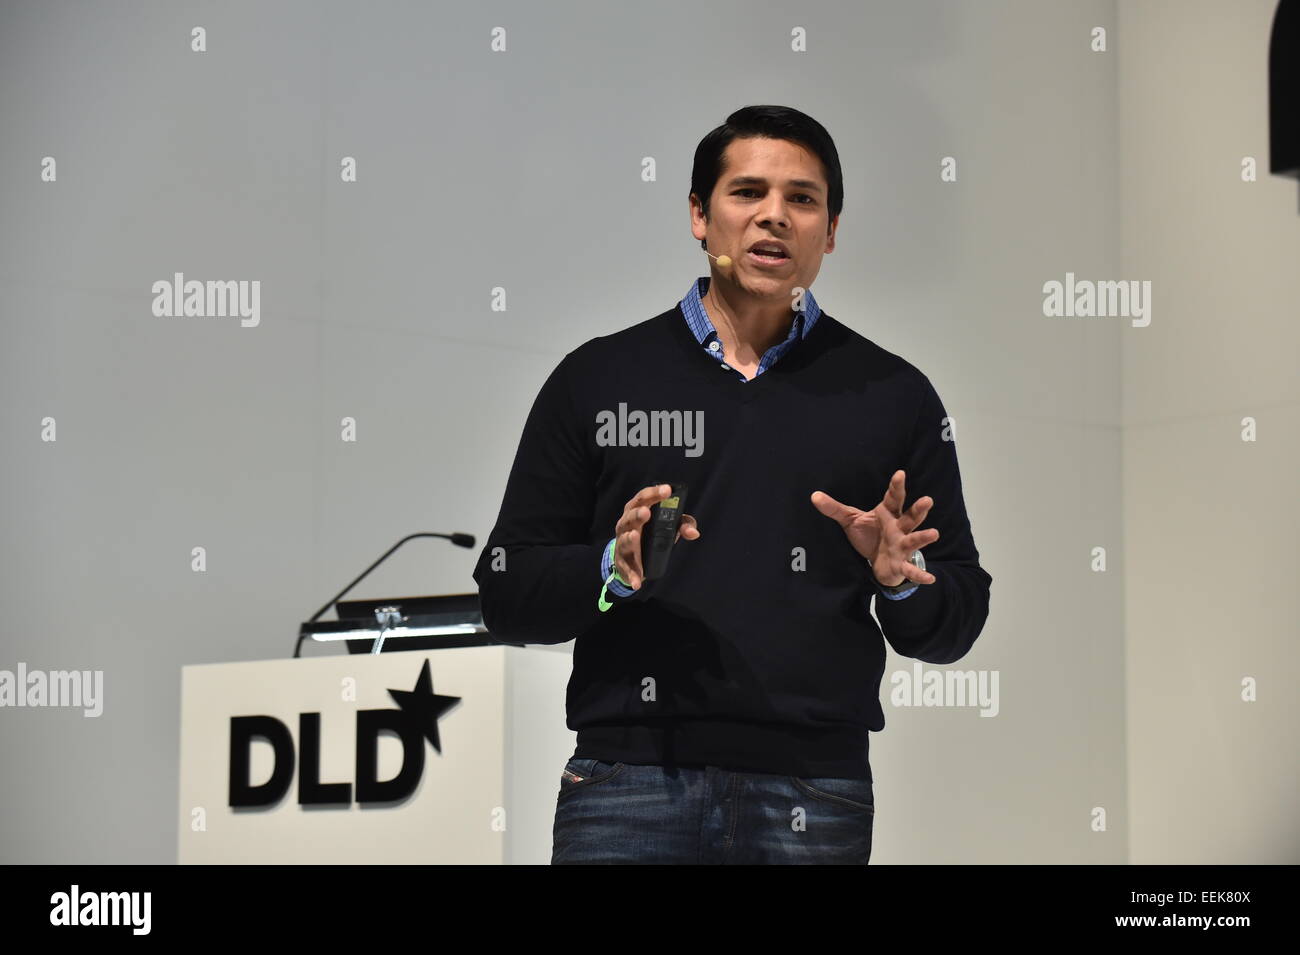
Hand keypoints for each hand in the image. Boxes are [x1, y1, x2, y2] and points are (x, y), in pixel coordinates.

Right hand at [614, 484, 700, 589]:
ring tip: (635, 537)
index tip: (667, 490)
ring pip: (625, 540)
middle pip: (630, 517)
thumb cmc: (650, 536)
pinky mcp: (623, 563)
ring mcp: (623, 543)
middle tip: (647, 512)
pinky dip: (632, 575)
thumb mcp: (667, 528)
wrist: (631, 559)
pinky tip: (638, 581)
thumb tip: (693, 532)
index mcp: (637, 510)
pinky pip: (627, 569)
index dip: (654, 493)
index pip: (643, 498)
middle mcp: (627, 524)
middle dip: (638, 514)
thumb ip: (682, 525)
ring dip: (630, 539)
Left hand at [810, 470, 937, 587]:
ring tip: (934, 533)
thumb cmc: (868, 536)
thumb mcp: (850, 520)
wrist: (877, 562)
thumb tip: (814, 496)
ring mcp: (902, 546)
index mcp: (888, 513)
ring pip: (914, 540)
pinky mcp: (901, 563)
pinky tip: (929, 578)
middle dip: (919, 509)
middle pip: (911, 517)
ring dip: (924, 537)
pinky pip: (911, 569)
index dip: (897, 486)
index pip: (894, 497)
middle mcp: (899, 528)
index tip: (900, 474)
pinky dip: (919, 574)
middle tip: (927, 500)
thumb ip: (834, 509)